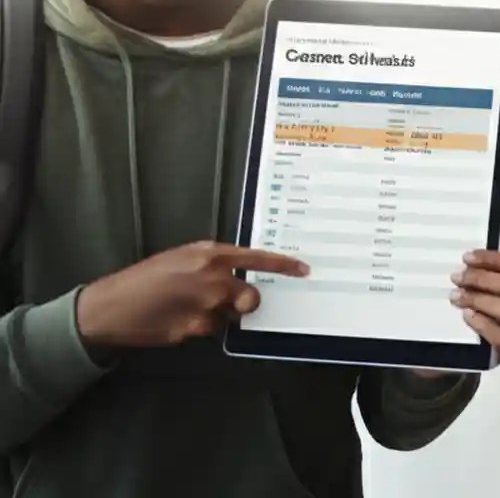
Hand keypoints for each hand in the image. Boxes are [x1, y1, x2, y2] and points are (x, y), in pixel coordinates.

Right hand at [76, 241, 309, 349]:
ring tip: (185, 308)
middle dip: (243, 303)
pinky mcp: (197, 328)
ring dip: (217, 316)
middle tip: (224, 302)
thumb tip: (236, 275)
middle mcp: (213, 277)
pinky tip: (176, 321)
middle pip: (251, 296)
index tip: (303, 269)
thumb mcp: (180, 258)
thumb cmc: (144, 279)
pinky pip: (211, 331)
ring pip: (230, 316)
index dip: (283, 265)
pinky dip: (199, 328)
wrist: (110, 306)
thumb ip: (211, 264)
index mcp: (209, 254)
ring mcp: (206, 305)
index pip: (257, 259)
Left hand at [410, 251, 499, 377]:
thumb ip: (472, 271)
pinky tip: (465, 315)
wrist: (456, 346)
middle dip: (482, 278)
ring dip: (480, 299)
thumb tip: (461, 259)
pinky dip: (482, 323)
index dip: (496, 259)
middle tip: (456, 277)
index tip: (466, 257)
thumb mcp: (470, 285)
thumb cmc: (465, 306)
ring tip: (455, 297)